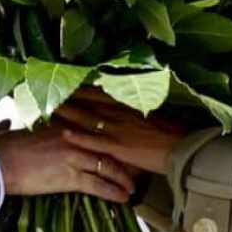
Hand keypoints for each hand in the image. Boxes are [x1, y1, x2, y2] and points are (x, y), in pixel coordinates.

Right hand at [0, 127, 134, 202]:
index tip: (122, 147)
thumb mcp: (32, 134)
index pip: (96, 132)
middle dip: (124, 160)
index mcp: (65, 125)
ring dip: (123, 178)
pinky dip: (113, 192)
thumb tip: (47, 136)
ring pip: (108, 167)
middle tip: (135, 168)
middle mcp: (73, 138)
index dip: (111, 141)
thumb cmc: (7, 148)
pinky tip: (123, 198)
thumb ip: (47, 133)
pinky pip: (98, 185)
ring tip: (133, 186)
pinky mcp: (69, 177)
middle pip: (107, 148)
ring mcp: (73, 156)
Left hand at [55, 93, 186, 176]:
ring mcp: (119, 129)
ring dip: (68, 114)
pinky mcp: (119, 147)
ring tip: (49, 109)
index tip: (66, 83)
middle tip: (47, 92)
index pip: (100, 93)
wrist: (183, 148)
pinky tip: (64, 134)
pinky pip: (95, 141)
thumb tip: (132, 111)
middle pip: (89, 102)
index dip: (82, 89)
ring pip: (87, 119)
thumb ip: (139, 113)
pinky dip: (79, 137)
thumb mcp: (156, 116)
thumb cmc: (174, 134)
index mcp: (130, 104)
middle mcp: (121, 113)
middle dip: (69, 97)